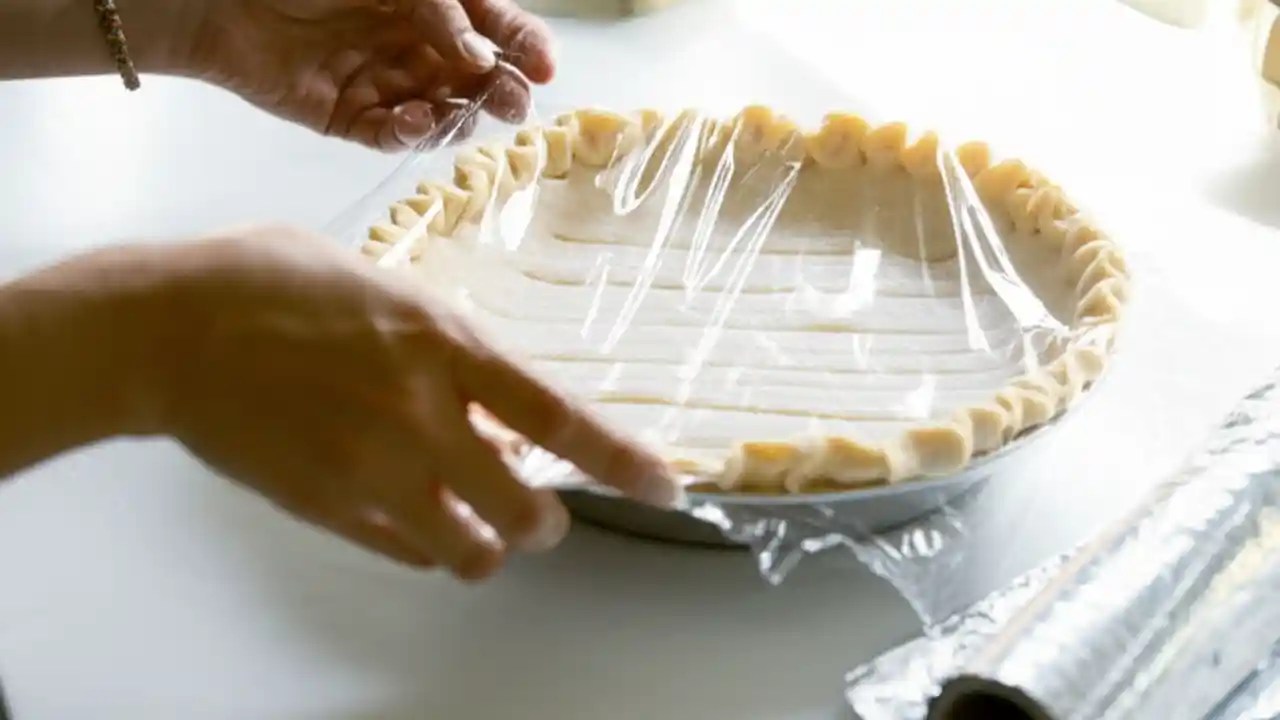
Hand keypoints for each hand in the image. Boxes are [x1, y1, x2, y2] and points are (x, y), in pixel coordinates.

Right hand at [147, 226, 677, 578]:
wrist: (166, 328)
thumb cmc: (269, 283)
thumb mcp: (382, 288)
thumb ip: (444, 344)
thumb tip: (485, 398)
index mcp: (443, 346)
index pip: (559, 417)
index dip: (622, 459)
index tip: (667, 484)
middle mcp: (420, 417)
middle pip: (527, 509)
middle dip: (548, 520)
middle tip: (539, 510)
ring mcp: (372, 471)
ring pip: (471, 551)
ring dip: (489, 544)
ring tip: (477, 523)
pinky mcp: (327, 509)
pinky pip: (406, 554)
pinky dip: (426, 545)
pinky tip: (411, 515)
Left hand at [177, 0, 554, 148]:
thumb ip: (441, 9)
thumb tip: (477, 57)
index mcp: (435, 5)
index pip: (498, 27)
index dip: (526, 46)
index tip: (545, 65)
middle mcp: (418, 45)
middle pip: (479, 78)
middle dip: (502, 91)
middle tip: (514, 103)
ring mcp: (387, 82)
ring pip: (444, 113)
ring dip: (457, 116)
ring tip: (454, 110)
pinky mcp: (352, 118)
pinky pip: (394, 135)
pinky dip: (410, 132)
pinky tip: (411, 119)